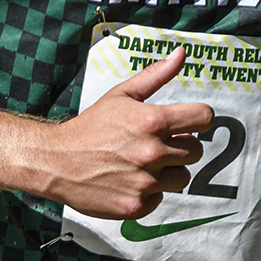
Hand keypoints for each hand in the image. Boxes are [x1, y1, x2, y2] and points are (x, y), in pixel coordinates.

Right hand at [38, 46, 212, 219]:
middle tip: (155, 144)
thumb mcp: (121, 95)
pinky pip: (160, 198)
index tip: (187, 123)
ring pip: (182, 177)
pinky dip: (148, 191)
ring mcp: (145, 181)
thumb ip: (155, 76)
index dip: (198, 119)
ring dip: (167, 171)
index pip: (204, 118)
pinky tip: (128, 180)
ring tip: (141, 163)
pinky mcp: (136, 206)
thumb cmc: (91, 126)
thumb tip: (181, 54)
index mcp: (152, 121)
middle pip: (196, 151)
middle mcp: (152, 152)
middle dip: (180, 146)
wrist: (56, 161)